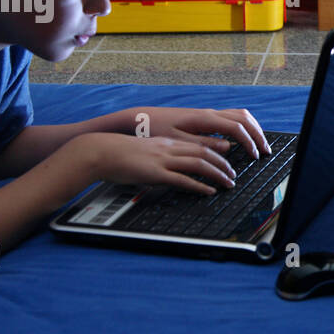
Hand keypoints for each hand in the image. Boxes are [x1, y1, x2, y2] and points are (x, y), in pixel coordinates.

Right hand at [76, 132, 236, 195]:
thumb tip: (170, 168)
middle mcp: (169, 148)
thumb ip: (161, 157)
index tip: (226, 160)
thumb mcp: (146, 152)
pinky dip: (199, 186)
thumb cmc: (119, 154)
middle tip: (233, 174)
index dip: (216, 152)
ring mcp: (163, 160)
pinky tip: (208, 191)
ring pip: (198, 164)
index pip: (198, 144)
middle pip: (204, 152)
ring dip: (217, 174)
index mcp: (167, 142)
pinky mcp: (156, 173)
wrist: (100, 152)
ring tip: (228, 183)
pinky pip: (183, 179)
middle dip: (223, 164)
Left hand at [131, 107, 270, 164]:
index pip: (236, 128)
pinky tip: (243, 138)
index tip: (255, 156)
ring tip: (259, 144)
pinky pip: (231, 117)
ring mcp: (207, 113)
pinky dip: (243, 126)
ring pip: (239, 115)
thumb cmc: (155, 130)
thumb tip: (228, 147)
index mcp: (203, 119)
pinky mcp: (204, 117)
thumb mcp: (177, 141)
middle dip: (257, 134)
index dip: (249, 142)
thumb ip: (204, 144)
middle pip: (243, 118)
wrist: (141, 119)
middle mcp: (208, 113)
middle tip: (265, 151)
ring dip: (252, 128)